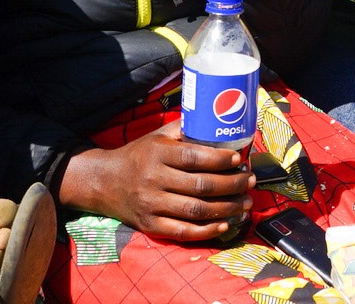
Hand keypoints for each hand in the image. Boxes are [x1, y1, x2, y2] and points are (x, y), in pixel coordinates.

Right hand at [58, 122, 252, 240]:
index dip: (220, 159)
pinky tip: (225, 223)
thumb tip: (219, 123)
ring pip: (196, 210)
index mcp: (157, 153)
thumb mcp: (157, 137)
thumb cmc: (139, 155)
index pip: (193, 157)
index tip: (239, 159)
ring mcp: (151, 204)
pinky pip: (183, 231)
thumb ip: (185, 129)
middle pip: (200, 185)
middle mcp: (153, 179)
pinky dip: (207, 230)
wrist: (104, 181)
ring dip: (227, 208)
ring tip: (245, 203)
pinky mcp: (150, 225)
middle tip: (250, 181)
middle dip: (232, 185)